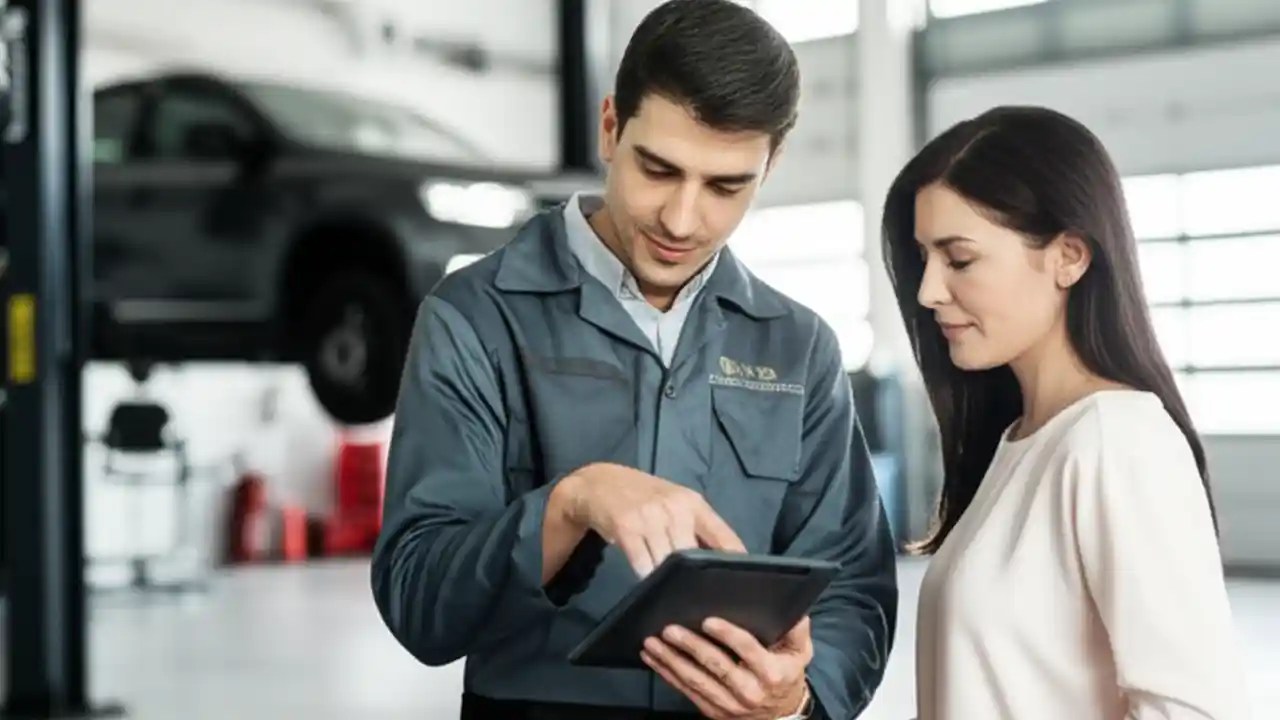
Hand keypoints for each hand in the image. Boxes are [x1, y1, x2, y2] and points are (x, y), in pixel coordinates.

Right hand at [560, 463, 744, 576]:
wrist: (599, 482)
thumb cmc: (643, 496)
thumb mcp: (676, 503)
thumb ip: (698, 527)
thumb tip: (723, 562)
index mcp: (694, 503)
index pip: (725, 537)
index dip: (736, 563)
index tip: (740, 584)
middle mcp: (675, 508)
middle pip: (693, 556)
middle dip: (694, 577)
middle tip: (695, 594)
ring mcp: (650, 516)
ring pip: (667, 563)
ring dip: (666, 579)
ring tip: (668, 588)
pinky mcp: (626, 527)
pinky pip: (642, 563)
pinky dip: (645, 574)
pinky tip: (645, 576)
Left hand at [642, 615, 812, 719]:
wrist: (780, 714)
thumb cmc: (786, 674)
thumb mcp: (800, 652)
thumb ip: (797, 630)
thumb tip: (795, 610)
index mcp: (770, 672)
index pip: (746, 650)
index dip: (727, 635)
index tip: (708, 620)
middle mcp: (749, 690)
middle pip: (715, 665)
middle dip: (689, 645)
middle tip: (669, 629)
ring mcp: (729, 704)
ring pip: (696, 680)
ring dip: (671, 660)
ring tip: (652, 643)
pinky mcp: (713, 710)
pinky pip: (687, 691)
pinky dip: (667, 674)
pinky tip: (654, 659)